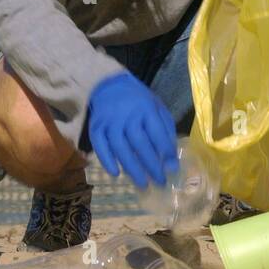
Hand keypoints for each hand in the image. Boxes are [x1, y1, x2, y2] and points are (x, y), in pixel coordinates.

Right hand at [87, 72, 178, 189]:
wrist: (107, 85)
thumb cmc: (137, 100)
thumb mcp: (156, 107)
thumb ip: (164, 128)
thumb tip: (171, 155)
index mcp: (146, 109)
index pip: (157, 133)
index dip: (165, 152)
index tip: (172, 169)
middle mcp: (127, 115)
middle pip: (139, 144)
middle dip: (151, 165)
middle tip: (159, 182)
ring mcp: (109, 122)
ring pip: (120, 148)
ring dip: (132, 168)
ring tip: (142, 183)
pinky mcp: (95, 127)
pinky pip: (100, 147)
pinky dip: (107, 161)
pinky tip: (115, 174)